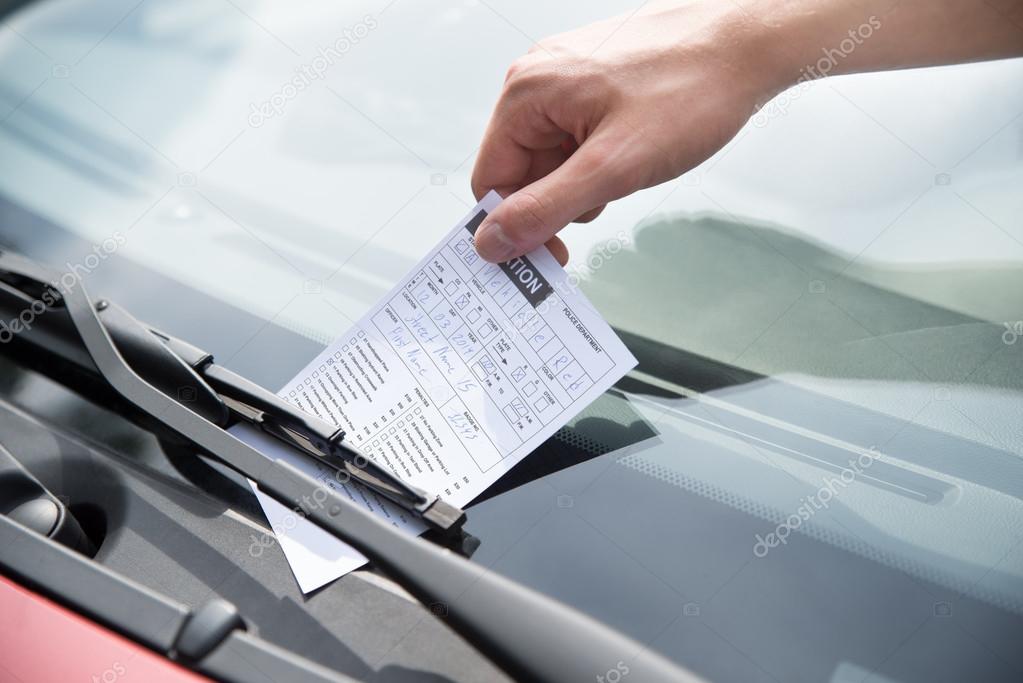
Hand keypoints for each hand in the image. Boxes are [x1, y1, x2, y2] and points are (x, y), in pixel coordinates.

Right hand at [470, 1, 784, 264]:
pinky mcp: (595, 80)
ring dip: (586, 179)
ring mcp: (568, 75)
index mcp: (527, 92)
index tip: (549, 253)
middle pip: (521, 169)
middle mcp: (539, 77)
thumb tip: (492, 242)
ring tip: (632, 164)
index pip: (491, 179)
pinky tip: (637, 149)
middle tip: (607, 201)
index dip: (516, 225)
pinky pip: (578, 135)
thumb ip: (544, 210)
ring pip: (553, 156)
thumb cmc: (692, 89)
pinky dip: (603, 157)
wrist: (751, 42)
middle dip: (560, 198)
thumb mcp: (612, 168)